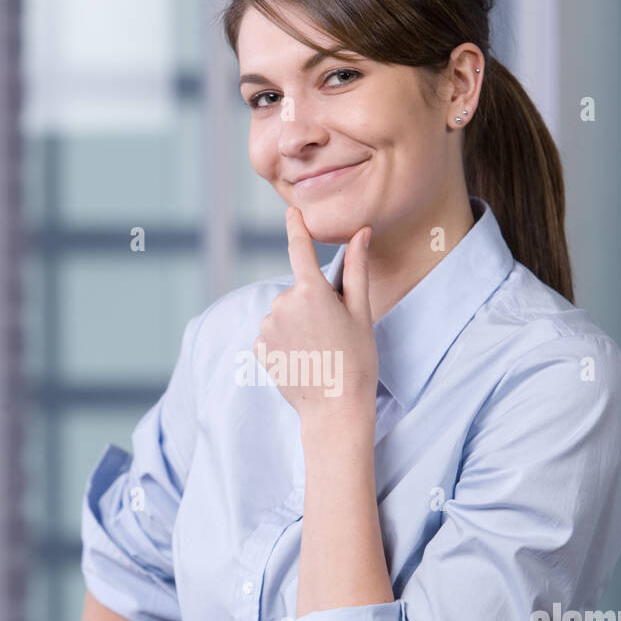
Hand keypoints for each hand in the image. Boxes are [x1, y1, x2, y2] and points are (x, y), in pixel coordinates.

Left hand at [253, 206, 378, 428]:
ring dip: (297, 323)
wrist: (334, 409)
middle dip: (312, 302)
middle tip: (333, 331)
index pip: (299, 248)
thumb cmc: (356, 361)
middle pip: (297, 290)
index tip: (291, 212)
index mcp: (310, 291)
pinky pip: (273, 333)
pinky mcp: (259, 347)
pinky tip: (303, 358)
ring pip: (284, 313)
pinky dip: (285, 341)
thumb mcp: (361, 313)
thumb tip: (360, 233)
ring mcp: (268, 326)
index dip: (296, 227)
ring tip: (318, 348)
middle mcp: (282, 304)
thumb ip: (356, 270)